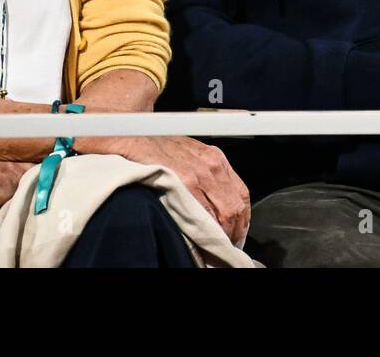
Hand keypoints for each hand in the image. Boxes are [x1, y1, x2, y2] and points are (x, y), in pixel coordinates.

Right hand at [99, 136, 249, 244]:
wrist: (137, 136)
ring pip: (224, 211)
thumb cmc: (159, 146)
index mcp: (216, 159)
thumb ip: (206, 175)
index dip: (242, 217)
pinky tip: (202, 235)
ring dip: (222, 232)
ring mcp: (200, 174)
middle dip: (234, 229)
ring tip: (215, 243)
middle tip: (228, 243)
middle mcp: (212, 165)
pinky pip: (204, 212)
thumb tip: (216, 200)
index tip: (237, 230)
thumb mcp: (191, 154)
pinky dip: (206, 228)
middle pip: (236, 205)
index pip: (241, 193)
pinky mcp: (185, 183)